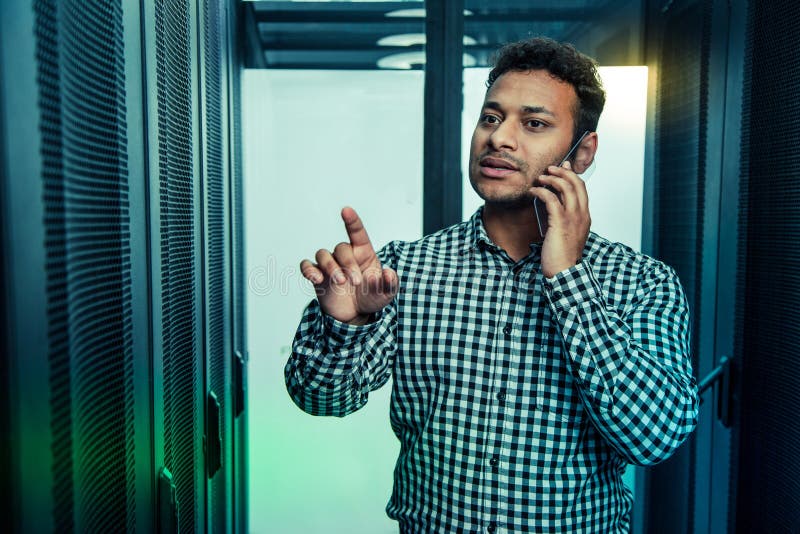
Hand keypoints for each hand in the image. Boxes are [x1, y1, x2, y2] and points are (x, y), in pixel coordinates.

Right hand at [300, 207, 398, 324]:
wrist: (356, 314)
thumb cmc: (372, 297)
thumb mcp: (387, 293)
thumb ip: (389, 283)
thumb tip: (388, 274)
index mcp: (363, 253)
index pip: (357, 232)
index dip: (352, 220)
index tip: (346, 210)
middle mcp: (345, 255)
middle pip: (341, 247)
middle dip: (348, 264)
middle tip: (356, 282)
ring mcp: (330, 265)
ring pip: (323, 254)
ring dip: (330, 267)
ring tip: (340, 282)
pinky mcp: (318, 276)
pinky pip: (307, 266)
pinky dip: (309, 270)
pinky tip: (316, 278)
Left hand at [529, 161, 590, 277]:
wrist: (564, 272)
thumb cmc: (563, 257)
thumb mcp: (568, 235)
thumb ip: (566, 221)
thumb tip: (556, 210)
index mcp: (585, 217)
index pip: (582, 189)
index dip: (572, 176)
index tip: (563, 168)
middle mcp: (582, 215)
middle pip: (576, 183)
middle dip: (563, 172)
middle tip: (550, 168)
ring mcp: (572, 218)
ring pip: (566, 187)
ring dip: (552, 178)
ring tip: (540, 178)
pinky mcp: (560, 222)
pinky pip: (551, 199)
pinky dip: (541, 192)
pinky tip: (533, 192)